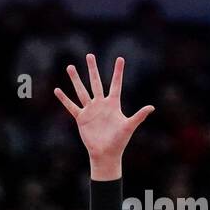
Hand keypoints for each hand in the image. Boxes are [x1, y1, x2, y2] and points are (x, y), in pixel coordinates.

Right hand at [55, 55, 153, 179]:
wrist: (106, 153)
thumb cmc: (120, 141)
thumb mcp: (129, 126)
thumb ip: (139, 116)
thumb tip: (152, 107)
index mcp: (113, 104)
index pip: (116, 84)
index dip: (118, 72)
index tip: (120, 58)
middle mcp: (101, 104)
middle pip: (96, 82)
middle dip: (93, 69)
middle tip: (89, 55)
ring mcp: (90, 110)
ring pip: (82, 91)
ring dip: (76, 79)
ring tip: (70, 66)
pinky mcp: (81, 118)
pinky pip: (71, 106)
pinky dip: (64, 99)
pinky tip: (57, 90)